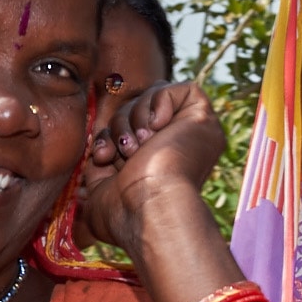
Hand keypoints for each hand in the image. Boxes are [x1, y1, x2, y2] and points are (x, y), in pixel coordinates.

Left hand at [78, 83, 227, 259]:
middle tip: (124, 153)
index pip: (129, 127)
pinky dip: (158, 102)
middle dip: (119, 125)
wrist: (148, 208)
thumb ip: (100, 166)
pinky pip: (177, 89)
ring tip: (137, 148)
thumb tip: (98, 153)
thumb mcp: (99, 189)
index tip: (102, 156)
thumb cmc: (125, 213)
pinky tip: (156, 129)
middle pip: (138, 108)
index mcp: (160, 163)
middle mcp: (180, 146)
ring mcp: (194, 132)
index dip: (109, 135)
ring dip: (133, 119)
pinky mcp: (203, 118)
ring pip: (152, 97)